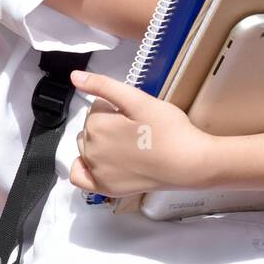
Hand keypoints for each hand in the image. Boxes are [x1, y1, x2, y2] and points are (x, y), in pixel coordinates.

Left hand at [68, 69, 215, 197]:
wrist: (189, 163)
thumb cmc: (169, 129)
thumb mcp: (141, 101)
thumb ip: (105, 86)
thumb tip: (75, 76)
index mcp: (98, 126)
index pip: (97, 106)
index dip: (118, 106)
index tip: (137, 113)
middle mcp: (91, 150)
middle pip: (91, 126)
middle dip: (108, 122)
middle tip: (137, 127)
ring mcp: (97, 172)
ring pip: (86, 146)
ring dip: (99, 141)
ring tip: (128, 143)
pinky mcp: (105, 187)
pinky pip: (79, 176)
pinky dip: (83, 166)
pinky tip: (99, 161)